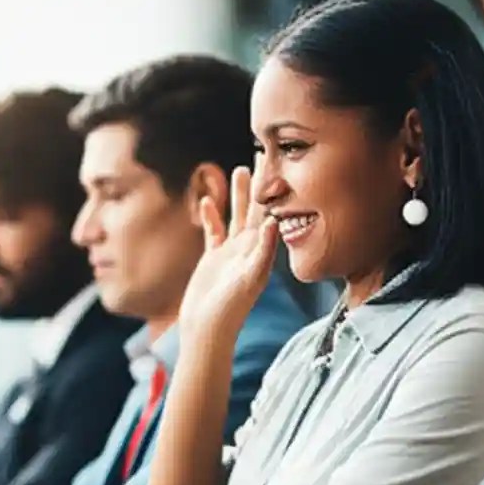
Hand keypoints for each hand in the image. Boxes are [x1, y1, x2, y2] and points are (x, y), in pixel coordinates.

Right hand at [178, 164, 278, 337]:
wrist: (208, 330)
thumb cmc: (230, 310)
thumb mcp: (249, 279)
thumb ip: (262, 252)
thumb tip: (274, 220)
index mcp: (262, 250)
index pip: (270, 211)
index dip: (274, 188)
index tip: (278, 162)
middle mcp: (250, 249)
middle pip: (256, 208)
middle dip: (260, 183)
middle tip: (263, 154)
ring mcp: (232, 253)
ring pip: (236, 215)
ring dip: (238, 194)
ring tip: (240, 169)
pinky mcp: (214, 259)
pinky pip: (214, 231)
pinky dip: (211, 215)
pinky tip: (205, 199)